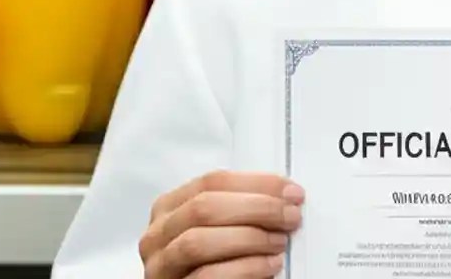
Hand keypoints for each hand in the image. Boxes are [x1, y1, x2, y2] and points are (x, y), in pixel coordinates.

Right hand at [139, 170, 304, 277]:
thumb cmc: (217, 261)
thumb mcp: (223, 227)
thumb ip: (241, 209)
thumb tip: (285, 196)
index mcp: (171, 208)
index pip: (212, 181)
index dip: (256, 183)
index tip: (290, 192)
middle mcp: (158, 235)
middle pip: (204, 207)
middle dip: (256, 208)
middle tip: (291, 216)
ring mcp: (160, 266)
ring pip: (198, 242)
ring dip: (249, 238)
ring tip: (280, 242)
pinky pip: (207, 276)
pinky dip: (245, 268)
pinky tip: (269, 265)